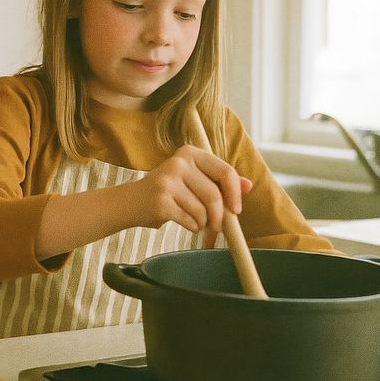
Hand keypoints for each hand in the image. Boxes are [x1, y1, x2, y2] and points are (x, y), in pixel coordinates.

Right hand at [133, 145, 252, 233]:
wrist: (130, 202)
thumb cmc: (168, 191)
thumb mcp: (194, 180)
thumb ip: (220, 181)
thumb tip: (249, 185)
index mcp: (190, 153)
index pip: (225, 171)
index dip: (234, 193)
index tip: (236, 210)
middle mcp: (178, 162)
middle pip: (214, 195)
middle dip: (219, 217)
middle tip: (217, 227)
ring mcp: (167, 180)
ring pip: (202, 211)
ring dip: (203, 223)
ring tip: (193, 221)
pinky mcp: (160, 200)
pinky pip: (190, 220)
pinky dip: (191, 226)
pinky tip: (182, 221)